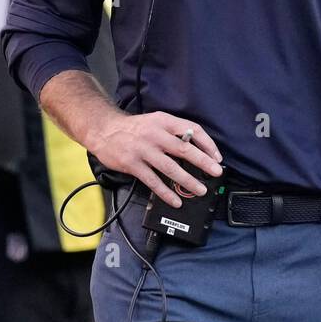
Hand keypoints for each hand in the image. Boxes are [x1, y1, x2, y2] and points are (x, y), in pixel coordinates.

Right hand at [84, 110, 221, 207]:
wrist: (104, 129)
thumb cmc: (134, 128)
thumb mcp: (156, 121)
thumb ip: (174, 131)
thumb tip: (197, 148)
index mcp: (164, 121)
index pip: (192, 130)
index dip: (207, 144)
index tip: (217, 156)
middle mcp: (155, 135)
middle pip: (184, 149)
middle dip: (203, 162)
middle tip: (216, 172)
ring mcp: (143, 150)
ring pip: (170, 167)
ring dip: (187, 180)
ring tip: (200, 190)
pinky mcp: (132, 164)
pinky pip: (153, 181)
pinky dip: (165, 192)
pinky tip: (175, 200)